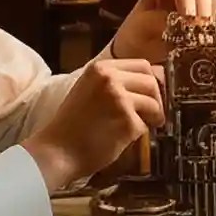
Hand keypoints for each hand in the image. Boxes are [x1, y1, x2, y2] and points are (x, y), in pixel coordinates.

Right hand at [22, 59, 164, 191]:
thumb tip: (149, 83)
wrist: (58, 151)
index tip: (152, 94)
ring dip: (153, 116)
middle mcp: (110, 79)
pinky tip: (126, 138)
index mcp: (100, 68)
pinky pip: (146, 125)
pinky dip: (140, 133)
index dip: (152, 81)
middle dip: (157, 99)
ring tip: (144, 125)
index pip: (142, 65)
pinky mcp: (127, 121)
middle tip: (153, 113)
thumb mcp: (88, 89)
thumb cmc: (72, 125)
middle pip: (151, 82)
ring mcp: (119, 99)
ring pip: (154, 103)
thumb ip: (113, 82)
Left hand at [111, 0, 215, 63]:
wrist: (141, 53)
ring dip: (215, 11)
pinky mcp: (208, 10)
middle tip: (203, 27)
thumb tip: (182, 22)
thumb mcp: (141, 29)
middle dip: (204, 3)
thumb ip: (159, 21)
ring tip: (211, 31)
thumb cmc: (137, 37)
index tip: (189, 19)